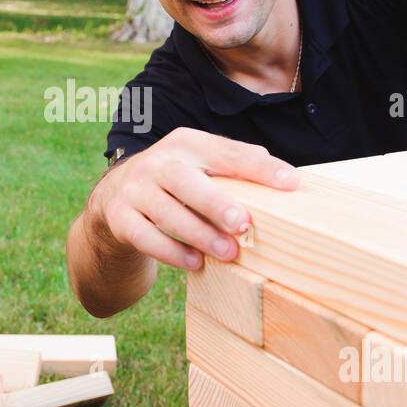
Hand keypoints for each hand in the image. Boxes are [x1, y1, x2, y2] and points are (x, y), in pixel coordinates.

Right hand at [95, 127, 298, 269]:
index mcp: (187, 143)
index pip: (227, 153)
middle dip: (216, 203)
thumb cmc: (177, 182)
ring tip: (227, 253)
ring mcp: (135, 190)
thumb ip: (236, 169)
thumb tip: (286, 181)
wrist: (116, 195)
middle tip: (243, 224)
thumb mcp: (200, 165)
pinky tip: (195, 263)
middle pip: (187, 182)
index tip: (291, 183)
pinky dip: (172, 252)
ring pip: (168, 214)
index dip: (259, 168)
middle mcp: (158, 163)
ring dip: (200, 235)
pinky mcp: (121, 218)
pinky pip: (146, 237)